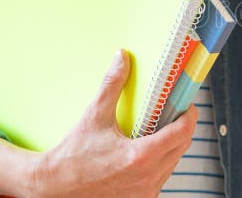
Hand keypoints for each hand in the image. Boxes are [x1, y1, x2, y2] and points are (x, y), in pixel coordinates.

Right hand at [30, 50, 196, 196]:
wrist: (52, 186)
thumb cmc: (71, 155)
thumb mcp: (94, 115)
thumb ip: (112, 84)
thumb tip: (122, 57)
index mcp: (140, 156)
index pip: (183, 132)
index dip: (190, 115)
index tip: (186, 104)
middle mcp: (146, 177)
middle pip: (182, 147)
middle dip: (182, 127)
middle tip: (175, 112)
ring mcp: (144, 192)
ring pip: (173, 163)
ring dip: (172, 146)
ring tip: (161, 130)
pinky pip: (161, 177)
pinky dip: (160, 163)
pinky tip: (149, 151)